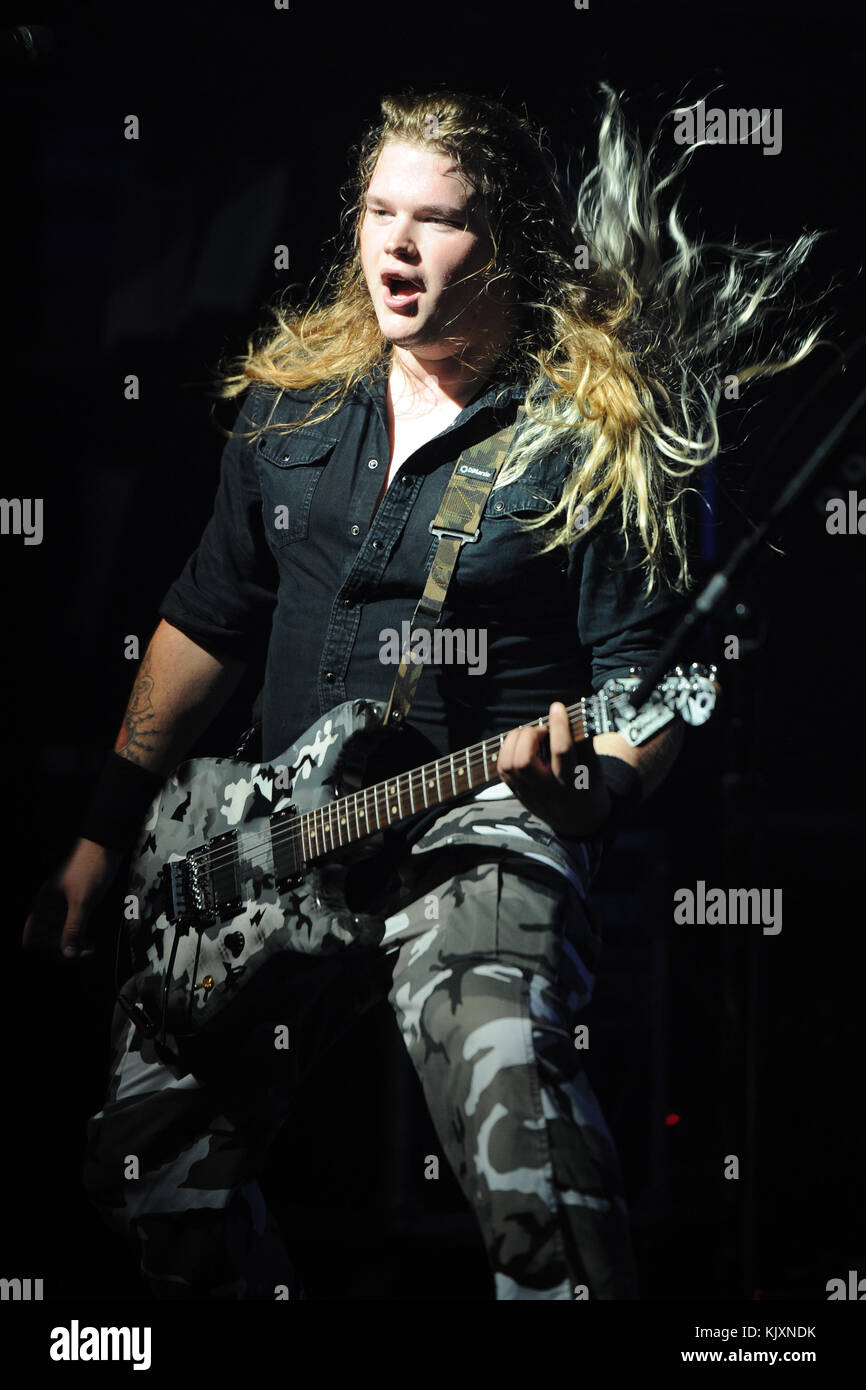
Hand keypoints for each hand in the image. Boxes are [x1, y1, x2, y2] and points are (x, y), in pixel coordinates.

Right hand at [23, 838, 122, 957]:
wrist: (105, 846)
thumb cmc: (88, 869)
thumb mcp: (81, 902)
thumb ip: (73, 928)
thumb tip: (67, 954)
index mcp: (42, 907)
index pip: (30, 937)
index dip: (43, 949)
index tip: (62, 953)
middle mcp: (49, 909)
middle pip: (47, 939)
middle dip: (63, 949)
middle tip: (83, 952)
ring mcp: (62, 907)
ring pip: (61, 934)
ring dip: (73, 944)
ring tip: (90, 948)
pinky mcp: (77, 904)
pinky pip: (73, 926)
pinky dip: (80, 935)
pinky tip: (91, 941)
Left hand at [497, 701, 610, 837]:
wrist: (579, 821)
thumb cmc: (589, 787)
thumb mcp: (595, 768)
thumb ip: (584, 743)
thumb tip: (574, 715)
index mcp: (572, 784)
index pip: (561, 752)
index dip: (559, 725)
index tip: (558, 707)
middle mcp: (547, 790)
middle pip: (524, 761)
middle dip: (530, 735)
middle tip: (542, 730)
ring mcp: (529, 793)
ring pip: (509, 765)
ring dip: (515, 741)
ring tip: (530, 735)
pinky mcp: (517, 793)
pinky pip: (502, 769)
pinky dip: (507, 750)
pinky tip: (521, 745)